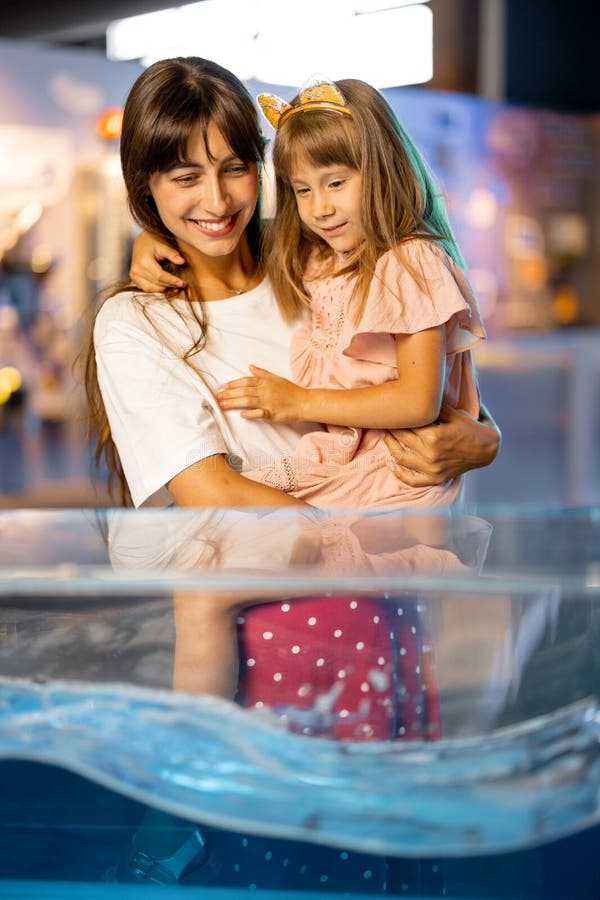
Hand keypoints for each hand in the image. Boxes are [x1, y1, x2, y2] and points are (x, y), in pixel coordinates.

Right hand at [129, 230, 186, 291]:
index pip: (160, 276)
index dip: (172, 281)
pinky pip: (147, 288)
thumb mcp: (162, 245)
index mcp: (143, 261)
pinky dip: (157, 289)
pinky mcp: (134, 278)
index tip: (182, 283)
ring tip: (176, 288)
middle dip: (170, 285)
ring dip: (164, 290)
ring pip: (151, 289)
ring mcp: (134, 275)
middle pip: (156, 283)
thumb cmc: (151, 242)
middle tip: (182, 285)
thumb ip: (172, 254)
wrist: (140, 242)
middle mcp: (137, 270)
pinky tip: (167, 287)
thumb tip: (182, 261)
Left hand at [217, 365, 306, 421]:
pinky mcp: (272, 413)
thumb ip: (262, 373)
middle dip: (228, 393)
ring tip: (222, 404)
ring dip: (233, 403)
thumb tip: (250, 366)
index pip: (246, 381)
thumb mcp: (276, 378)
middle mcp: (265, 391)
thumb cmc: (290, 390)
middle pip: (243, 391)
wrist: (304, 402)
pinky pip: (259, 413)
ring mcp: (268, 402)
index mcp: (265, 382)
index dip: (233, 383)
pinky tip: (241, 415)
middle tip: (216, 396)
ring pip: (247, 401)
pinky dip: (250, 414)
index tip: (223, 386)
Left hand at [384, 404, 500, 486]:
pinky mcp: (435, 479)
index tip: (389, 409)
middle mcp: (430, 454)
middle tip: (383, 420)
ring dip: (390, 446)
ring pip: (400, 458)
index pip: (407, 423)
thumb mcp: (454, 413)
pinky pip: (412, 480)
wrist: (487, 449)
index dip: (397, 415)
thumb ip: (433, 407)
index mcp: (434, 436)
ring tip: (386, 436)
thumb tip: (414, 395)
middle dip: (391, 428)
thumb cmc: (471, 427)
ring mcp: (432, 469)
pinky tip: (392, 464)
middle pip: (401, 438)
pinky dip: (399, 473)